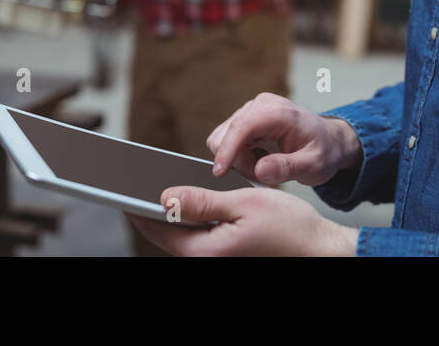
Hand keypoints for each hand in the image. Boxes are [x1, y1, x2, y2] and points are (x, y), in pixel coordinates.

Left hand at [127, 186, 357, 255]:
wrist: (319, 247)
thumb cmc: (289, 227)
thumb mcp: (243, 204)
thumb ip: (202, 201)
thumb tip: (166, 196)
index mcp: (205, 251)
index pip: (158, 229)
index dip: (136, 207)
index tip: (120, 188)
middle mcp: (207, 258)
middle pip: (166, 232)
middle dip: (151, 207)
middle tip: (134, 180)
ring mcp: (217, 256)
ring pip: (182, 232)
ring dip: (171, 211)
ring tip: (159, 182)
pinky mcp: (226, 251)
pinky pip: (198, 233)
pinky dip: (191, 215)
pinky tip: (191, 196)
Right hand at [207, 92, 360, 186]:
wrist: (328, 140)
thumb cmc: (323, 150)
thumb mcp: (313, 165)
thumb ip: (288, 168)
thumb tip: (259, 170)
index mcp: (279, 112)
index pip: (242, 126)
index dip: (228, 149)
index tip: (220, 173)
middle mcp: (260, 105)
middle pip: (226, 134)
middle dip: (238, 161)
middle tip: (263, 174)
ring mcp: (251, 110)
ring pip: (223, 138)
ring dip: (238, 160)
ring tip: (265, 167)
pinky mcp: (245, 119)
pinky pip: (227, 140)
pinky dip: (239, 156)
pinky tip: (260, 159)